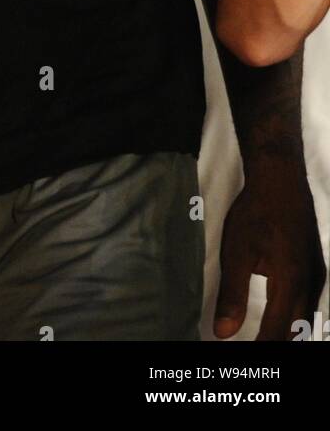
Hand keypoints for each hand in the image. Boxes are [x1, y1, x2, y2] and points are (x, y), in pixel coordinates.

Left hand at [215, 169, 325, 339]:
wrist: (280, 179)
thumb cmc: (255, 212)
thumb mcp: (236, 253)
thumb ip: (231, 295)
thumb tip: (223, 333)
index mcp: (290, 283)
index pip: (276, 334)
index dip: (261, 350)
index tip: (244, 360)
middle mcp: (310, 284)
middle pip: (296, 332)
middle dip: (275, 346)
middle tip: (254, 353)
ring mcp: (317, 275)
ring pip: (306, 319)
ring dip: (287, 335)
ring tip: (264, 342)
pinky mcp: (316, 266)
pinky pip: (309, 304)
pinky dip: (295, 319)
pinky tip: (282, 320)